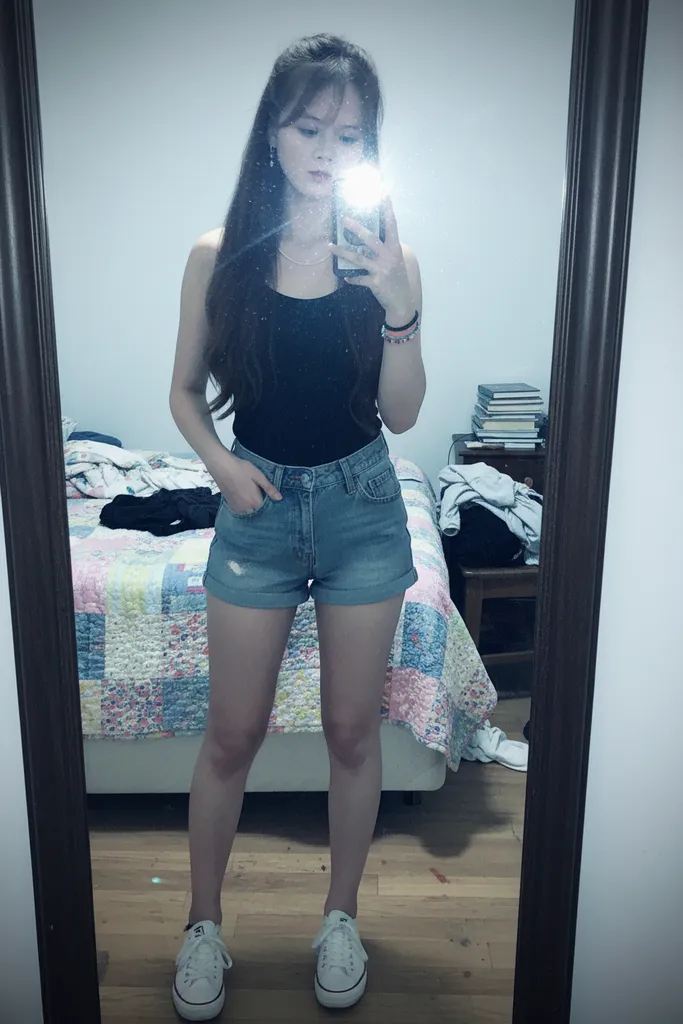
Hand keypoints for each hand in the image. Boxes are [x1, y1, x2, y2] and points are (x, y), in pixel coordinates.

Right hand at [210, 451, 282, 513]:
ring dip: (252, 508)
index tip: (271, 500)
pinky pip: (241, 511)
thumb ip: (269, 488)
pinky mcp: (230, 505)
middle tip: (262, 497)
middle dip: (261, 508)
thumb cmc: (240, 468)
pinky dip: (244, 508)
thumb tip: (280, 498)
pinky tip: (245, 498)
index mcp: (255, 501)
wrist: (221, 466)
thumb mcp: (258, 476)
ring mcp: (237, 507)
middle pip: (257, 512)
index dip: (270, 505)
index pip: (266, 510)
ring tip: (253, 497)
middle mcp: (246, 508)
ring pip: (248, 512)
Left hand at [328, 194, 413, 324]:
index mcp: (395, 248)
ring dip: (342, 252)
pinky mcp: (375, 283)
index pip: (392, 224)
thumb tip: (369, 236)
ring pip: (358, 258)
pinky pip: (358, 278)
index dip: (387, 208)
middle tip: (343, 219)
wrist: (402, 302)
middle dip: (356, 228)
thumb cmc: (397, 278)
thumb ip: (386, 248)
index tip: (382, 192)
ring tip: (330, 246)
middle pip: (370, 239)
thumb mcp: (396, 260)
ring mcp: (382, 270)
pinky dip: (351, 278)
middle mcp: (389, 257)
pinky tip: (345, 277)